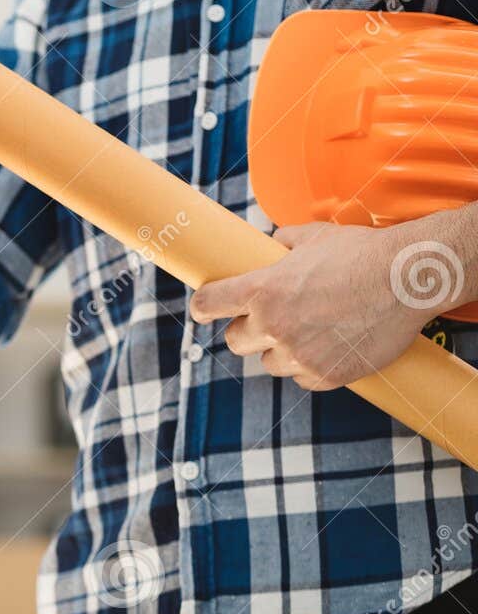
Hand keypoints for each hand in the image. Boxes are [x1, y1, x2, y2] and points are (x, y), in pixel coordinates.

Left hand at [189, 214, 476, 390]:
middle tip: (271, 319)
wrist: (410, 278)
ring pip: (270, 362)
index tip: (203, 311)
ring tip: (311, 330)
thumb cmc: (363, 252)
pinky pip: (302, 378)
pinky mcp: (325, 375)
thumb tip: (270, 242)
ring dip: (282, 350)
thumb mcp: (313, 236)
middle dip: (248, 330)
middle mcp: (273, 325)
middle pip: (235, 341)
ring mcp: (299, 354)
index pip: (207, 305)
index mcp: (262, 290)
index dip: (203, 308)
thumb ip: (282, 242)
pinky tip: (331, 347)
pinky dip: (312, 366)